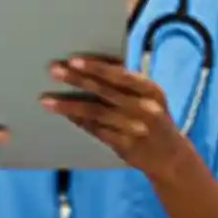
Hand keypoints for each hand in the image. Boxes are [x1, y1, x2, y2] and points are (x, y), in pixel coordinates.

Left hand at [41, 57, 189, 181]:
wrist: (172, 158)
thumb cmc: (154, 118)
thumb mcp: (150, 98)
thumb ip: (127, 84)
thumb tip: (90, 67)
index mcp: (152, 90)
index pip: (120, 75)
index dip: (96, 66)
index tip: (74, 59)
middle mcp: (145, 108)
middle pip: (104, 91)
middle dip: (77, 79)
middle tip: (54, 70)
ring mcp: (135, 129)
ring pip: (95, 113)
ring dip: (68, 106)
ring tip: (45, 100)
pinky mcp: (125, 146)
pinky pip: (96, 130)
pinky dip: (79, 121)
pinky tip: (64, 115)